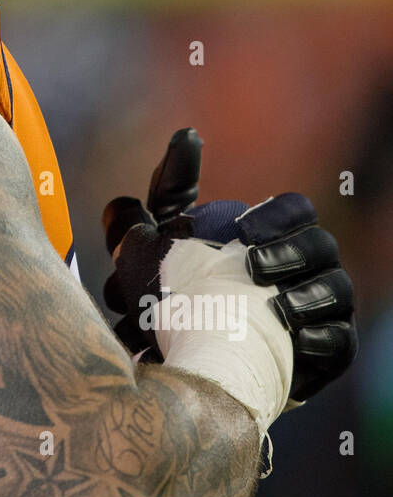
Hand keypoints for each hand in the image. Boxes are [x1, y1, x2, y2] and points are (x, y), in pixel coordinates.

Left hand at [101, 131, 357, 403]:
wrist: (176, 362)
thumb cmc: (173, 293)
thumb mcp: (157, 240)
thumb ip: (169, 189)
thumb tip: (187, 135)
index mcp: (276, 235)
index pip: (297, 209)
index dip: (278, 215)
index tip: (242, 229)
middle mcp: (307, 268)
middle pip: (322, 246)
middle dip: (292, 253)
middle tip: (252, 267)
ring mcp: (321, 312)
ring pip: (338, 292)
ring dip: (308, 296)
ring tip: (273, 307)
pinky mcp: (324, 356)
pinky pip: (340, 343)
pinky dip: (317, 339)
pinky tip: (287, 339)